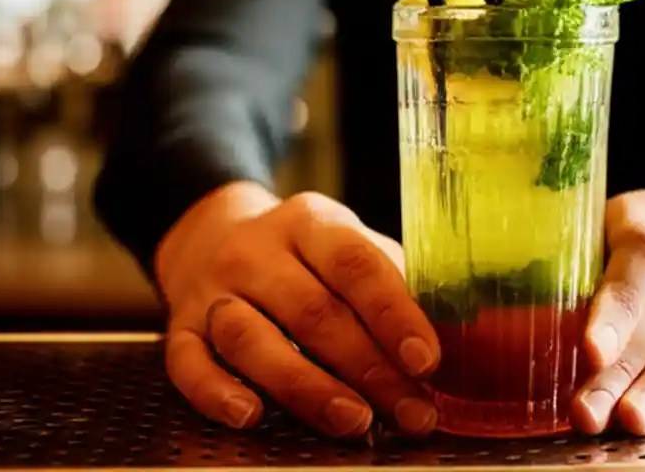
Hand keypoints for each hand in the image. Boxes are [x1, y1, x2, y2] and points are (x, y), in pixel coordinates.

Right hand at [154, 182, 440, 436]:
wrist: (211, 234)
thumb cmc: (305, 255)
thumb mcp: (350, 245)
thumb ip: (397, 281)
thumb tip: (465, 328)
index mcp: (311, 222)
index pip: (355, 264)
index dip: (394, 314)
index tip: (428, 360)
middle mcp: (256, 250)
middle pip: (312, 312)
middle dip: (368, 369)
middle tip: (410, 411)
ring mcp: (213, 289)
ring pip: (251, 338)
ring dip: (304, 387)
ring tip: (353, 422)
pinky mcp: (178, 326)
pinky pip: (188, 362)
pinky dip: (216, 392)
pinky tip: (251, 416)